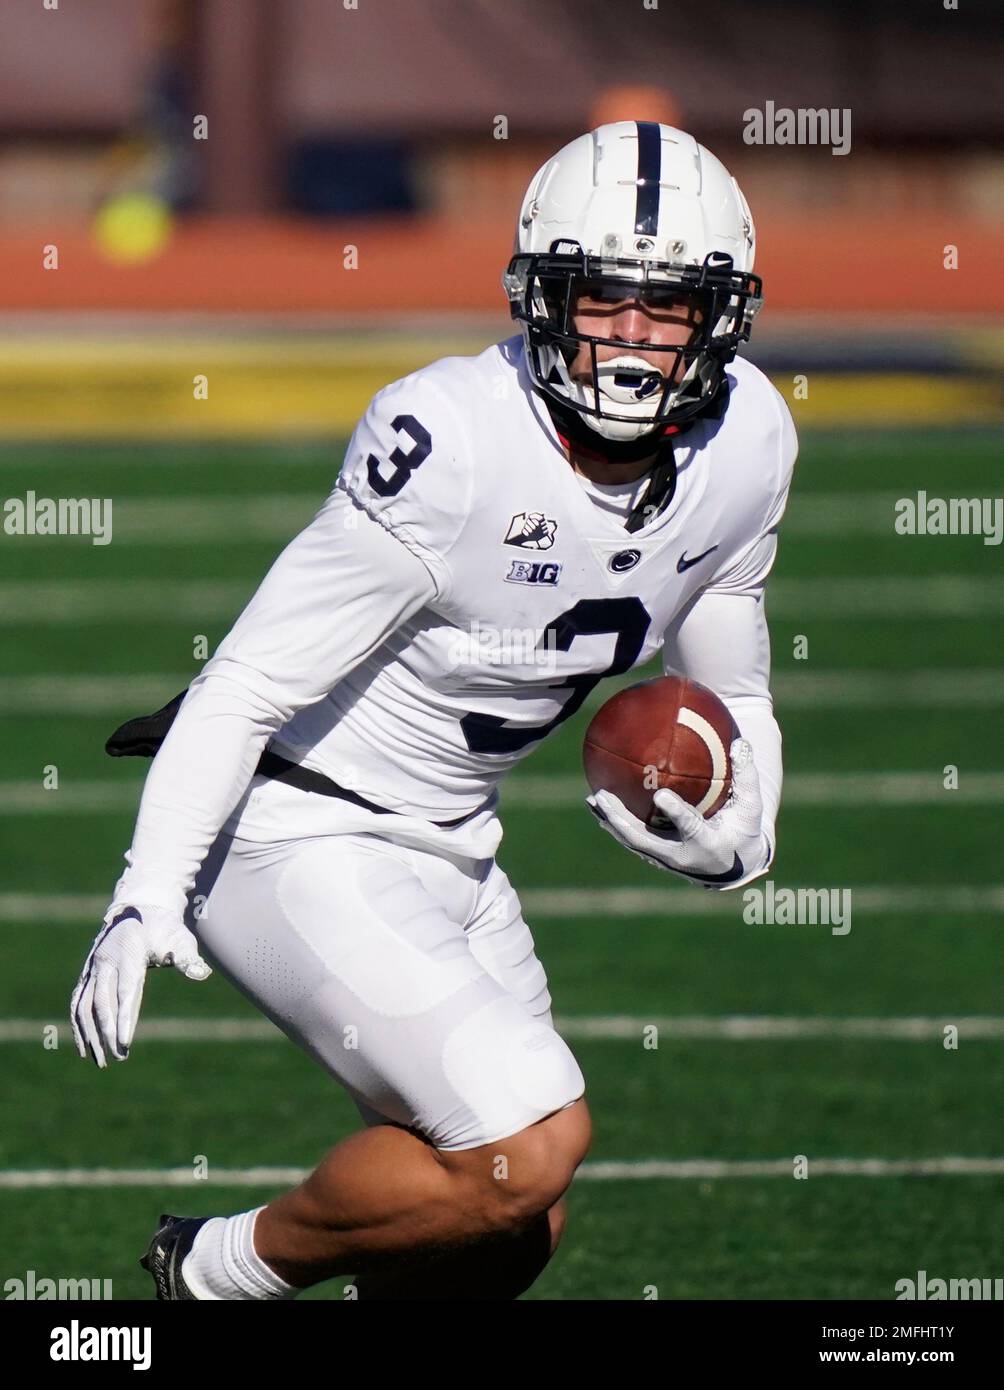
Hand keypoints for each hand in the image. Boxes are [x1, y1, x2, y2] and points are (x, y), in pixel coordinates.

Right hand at [70, 903, 210, 1066]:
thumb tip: (202, 973)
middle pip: (102, 1003)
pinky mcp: (87, 974)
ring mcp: (92, 968)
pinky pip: (77, 1002)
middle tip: (119, 1057)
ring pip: (84, 1006)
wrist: (139, 908)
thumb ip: (187, 958)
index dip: (124, 1018)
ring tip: (100, 1060)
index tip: (125, 1043)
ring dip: (90, 1035)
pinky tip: (84, 1046)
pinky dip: (78, 1025)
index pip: (125, 992)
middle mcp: (105, 962)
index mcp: (128, 955)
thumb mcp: (179, 938)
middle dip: (108, 1032)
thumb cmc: (163, 927)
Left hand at [587, 738, 771, 888]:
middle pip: (645, 840)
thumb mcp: (751, 807)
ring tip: (592, 799)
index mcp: (708, 843)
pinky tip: (599, 805)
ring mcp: (665, 860)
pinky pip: (631, 838)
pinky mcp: (656, 857)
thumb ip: (746, 776)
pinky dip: (614, 822)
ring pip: (632, 841)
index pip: (690, 827)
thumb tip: (740, 743)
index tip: (660, 794)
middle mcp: (681, 855)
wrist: (734, 866)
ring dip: (610, 820)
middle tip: (603, 796)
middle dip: (621, 820)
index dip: (675, 812)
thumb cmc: (742, 829)